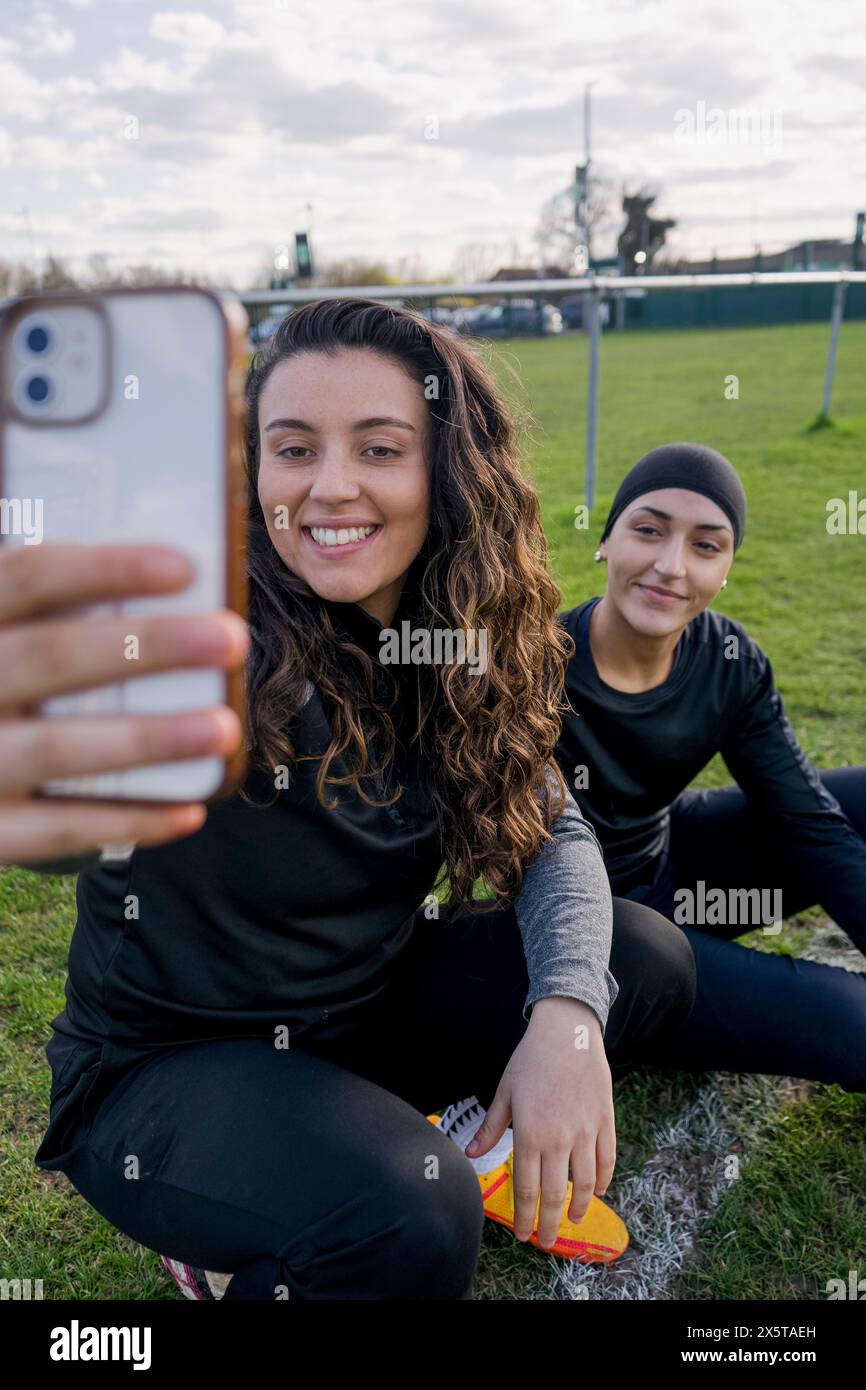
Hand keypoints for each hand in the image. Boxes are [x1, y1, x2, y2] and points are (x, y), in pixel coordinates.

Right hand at [0, 540, 248, 866]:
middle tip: (229, 638)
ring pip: (57, 748)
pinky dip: (128, 821)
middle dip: (148, 645)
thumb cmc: (5, 680)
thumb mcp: (10, 633)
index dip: (105, 569)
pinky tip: (189, 809)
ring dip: (148, 738)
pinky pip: (58, 830)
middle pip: (53, 656)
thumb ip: (59, 612)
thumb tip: (184, 582)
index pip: (31, 577)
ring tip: (222, 728)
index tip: (184, 568)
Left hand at [464, 996, 615, 1249]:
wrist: (567, 1031)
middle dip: (549, 1224)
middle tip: (545, 1241)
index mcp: (530, 1134)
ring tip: (571, 1219)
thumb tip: (471, 1153)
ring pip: (585, 1183)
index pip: (527, 1189)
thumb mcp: (505, 1091)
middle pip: (555, 1194)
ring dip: (578, 1207)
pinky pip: (607, 1160)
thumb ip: (491, 1127)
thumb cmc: (531, 1059)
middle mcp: (559, 1138)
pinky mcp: (605, 1121)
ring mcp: (585, 1131)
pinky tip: (597, 1191)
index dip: (525, 1216)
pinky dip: (603, 1180)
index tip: (523, 1235)